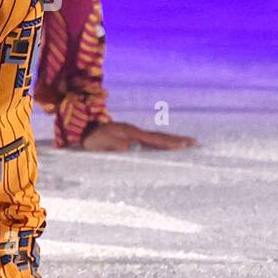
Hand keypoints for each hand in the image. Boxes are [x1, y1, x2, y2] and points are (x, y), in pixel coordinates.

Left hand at [82, 121, 197, 151]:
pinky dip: (162, 142)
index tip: (184, 146)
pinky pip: (150, 139)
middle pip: (159, 136)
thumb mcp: (100, 144)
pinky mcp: (130, 135)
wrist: (81, 128)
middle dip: (178, 140)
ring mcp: (132, 132)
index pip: (153, 139)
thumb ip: (113, 146)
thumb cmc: (90, 140)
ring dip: (172, 140)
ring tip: (189, 143)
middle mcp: (134, 131)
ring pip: (156, 137)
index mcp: (129, 133)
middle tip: (196, 143)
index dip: (169, 143)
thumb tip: (128, 148)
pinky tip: (168, 146)